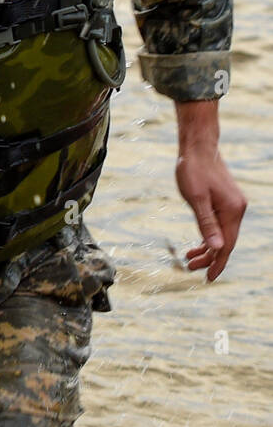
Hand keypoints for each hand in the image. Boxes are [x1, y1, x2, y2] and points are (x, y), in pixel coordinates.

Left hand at [174, 99, 245, 280]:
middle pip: (225, 242)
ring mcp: (232, 206)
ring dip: (207, 248)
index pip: (227, 246)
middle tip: (189, 268)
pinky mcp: (225, 201)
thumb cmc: (193, 171)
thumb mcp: (196, 199)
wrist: (198, 148)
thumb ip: (206, 224)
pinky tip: (197, 243)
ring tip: (188, 258)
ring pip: (222, 235)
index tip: (208, 278)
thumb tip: (217, 248)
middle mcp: (237, 210)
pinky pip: (219, 225)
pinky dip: (208, 235)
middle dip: (209, 258)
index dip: (217, 263)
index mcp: (232, 212)